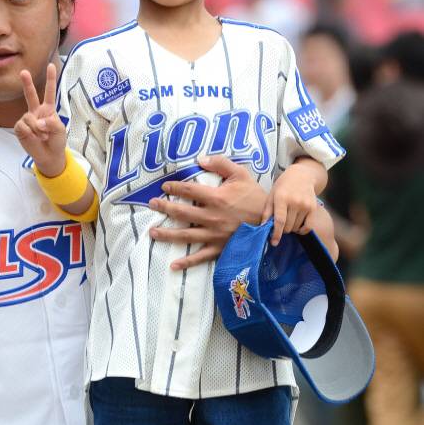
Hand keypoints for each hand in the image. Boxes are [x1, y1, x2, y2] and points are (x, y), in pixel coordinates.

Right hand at [14, 63, 66, 175]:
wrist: (49, 156)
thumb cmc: (56, 141)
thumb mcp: (60, 130)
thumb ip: (51, 122)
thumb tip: (38, 121)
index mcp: (48, 110)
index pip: (49, 92)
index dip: (50, 79)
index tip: (51, 65)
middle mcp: (36, 112)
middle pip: (31, 95)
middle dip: (27, 84)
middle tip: (24, 72)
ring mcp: (28, 119)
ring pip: (29, 117)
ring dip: (38, 129)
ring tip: (43, 136)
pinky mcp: (20, 128)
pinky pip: (23, 126)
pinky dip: (30, 132)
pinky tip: (34, 137)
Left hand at [148, 155, 266, 269]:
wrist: (272, 221)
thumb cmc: (255, 196)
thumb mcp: (241, 174)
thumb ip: (221, 163)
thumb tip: (199, 159)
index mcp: (216, 197)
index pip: (189, 190)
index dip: (174, 187)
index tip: (164, 187)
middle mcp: (211, 217)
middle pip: (182, 212)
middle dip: (164, 207)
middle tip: (152, 204)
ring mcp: (214, 234)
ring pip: (185, 235)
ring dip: (167, 234)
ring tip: (152, 232)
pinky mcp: (219, 248)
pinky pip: (201, 257)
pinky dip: (187, 262)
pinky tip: (173, 265)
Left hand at [262, 163, 318, 245]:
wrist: (301, 176)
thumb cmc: (283, 187)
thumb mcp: (271, 195)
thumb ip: (267, 211)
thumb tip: (262, 227)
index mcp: (281, 198)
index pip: (279, 220)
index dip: (276, 233)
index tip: (273, 242)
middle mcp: (295, 201)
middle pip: (288, 227)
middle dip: (283, 229)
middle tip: (281, 224)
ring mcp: (305, 205)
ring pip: (297, 227)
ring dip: (292, 228)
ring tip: (289, 219)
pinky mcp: (313, 208)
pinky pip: (308, 227)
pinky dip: (302, 230)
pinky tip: (298, 226)